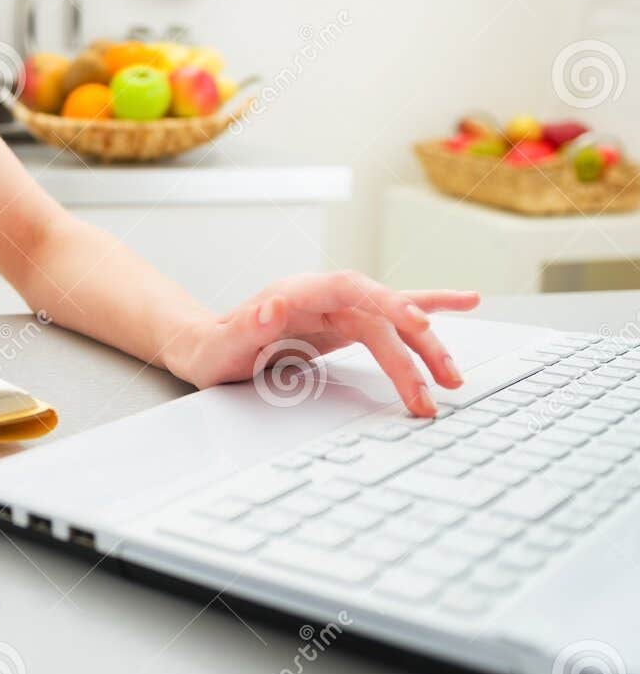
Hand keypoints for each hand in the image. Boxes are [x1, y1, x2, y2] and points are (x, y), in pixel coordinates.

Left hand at [170, 272, 480, 415]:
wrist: (208, 348)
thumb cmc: (213, 349)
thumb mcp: (220, 348)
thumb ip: (245, 329)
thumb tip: (273, 306)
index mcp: (297, 293)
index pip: (350, 288)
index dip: (386, 302)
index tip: (415, 324)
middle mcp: (323, 296)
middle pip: (381, 313)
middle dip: (414, 348)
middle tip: (439, 385)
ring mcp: (337, 310)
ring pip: (394, 322)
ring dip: (428, 348)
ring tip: (455, 377)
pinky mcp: (346, 325)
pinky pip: (392, 317)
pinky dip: (428, 308)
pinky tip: (464, 303)